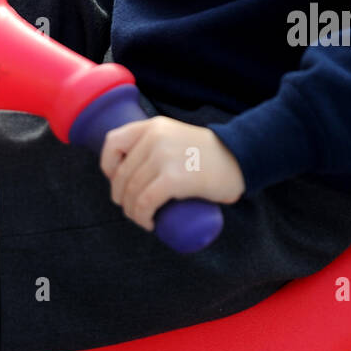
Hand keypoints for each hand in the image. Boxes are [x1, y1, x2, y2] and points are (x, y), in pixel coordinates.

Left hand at [99, 117, 244, 231]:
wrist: (242, 158)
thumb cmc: (209, 154)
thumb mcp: (175, 136)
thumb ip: (154, 143)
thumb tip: (127, 170)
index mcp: (152, 126)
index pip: (112, 142)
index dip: (108, 166)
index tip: (118, 181)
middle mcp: (154, 138)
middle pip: (121, 175)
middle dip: (122, 198)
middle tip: (134, 209)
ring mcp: (163, 157)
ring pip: (131, 192)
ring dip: (132, 212)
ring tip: (143, 219)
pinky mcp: (174, 178)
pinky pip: (144, 202)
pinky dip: (142, 217)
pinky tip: (149, 223)